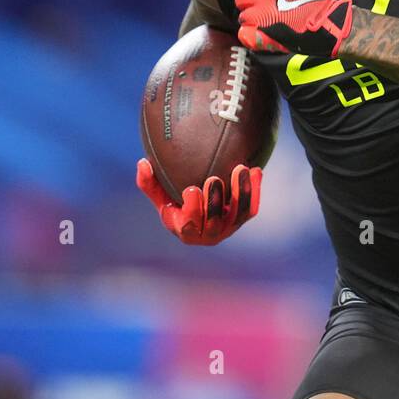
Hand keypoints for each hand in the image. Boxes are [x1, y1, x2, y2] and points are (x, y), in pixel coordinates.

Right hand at [135, 158, 260, 245]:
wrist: (201, 204)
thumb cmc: (175, 201)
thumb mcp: (161, 195)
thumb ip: (149, 183)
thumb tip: (143, 164)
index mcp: (186, 231)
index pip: (190, 225)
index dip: (192, 209)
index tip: (191, 189)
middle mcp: (209, 234)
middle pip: (215, 222)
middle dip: (215, 202)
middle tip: (213, 178)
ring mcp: (228, 227)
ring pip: (239, 214)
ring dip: (241, 192)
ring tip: (240, 168)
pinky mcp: (242, 218)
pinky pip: (251, 207)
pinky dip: (254, 189)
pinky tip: (255, 170)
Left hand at [229, 0, 353, 55]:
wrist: (324, 22)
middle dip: (247, 3)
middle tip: (261, 6)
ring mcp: (263, 13)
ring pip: (242, 16)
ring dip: (251, 19)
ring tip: (267, 20)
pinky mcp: (264, 32)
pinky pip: (244, 32)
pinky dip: (250, 34)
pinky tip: (263, 32)